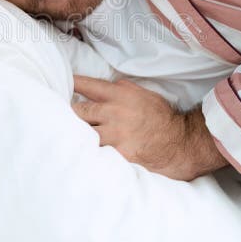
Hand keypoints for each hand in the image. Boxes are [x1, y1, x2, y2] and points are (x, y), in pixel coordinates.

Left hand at [71, 75, 227, 180]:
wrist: (180, 142)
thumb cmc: (160, 117)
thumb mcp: (142, 93)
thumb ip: (119, 89)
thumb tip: (97, 88)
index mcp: (118, 94)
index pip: (85, 85)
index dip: (70, 85)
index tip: (60, 87)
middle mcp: (113, 112)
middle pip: (77, 112)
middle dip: (69, 116)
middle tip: (59, 119)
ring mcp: (115, 135)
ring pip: (83, 135)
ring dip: (76, 137)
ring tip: (68, 140)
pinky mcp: (118, 154)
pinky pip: (96, 154)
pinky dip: (89, 154)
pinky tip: (82, 157)